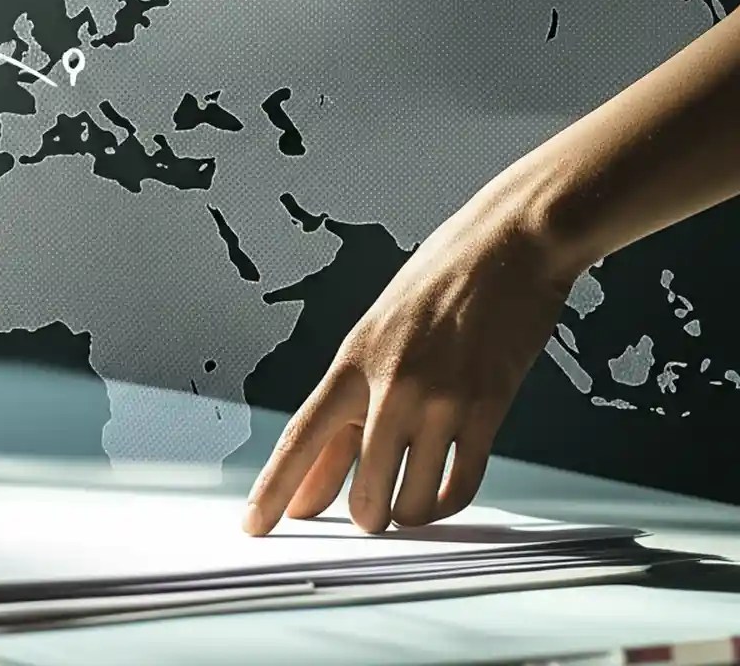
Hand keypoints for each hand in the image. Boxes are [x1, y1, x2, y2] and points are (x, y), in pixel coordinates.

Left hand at [243, 182, 578, 534]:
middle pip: (362, 488)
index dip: (274, 489)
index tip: (255, 525)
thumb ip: (347, 406)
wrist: (511, 241)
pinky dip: (448, 503)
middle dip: (363, 517)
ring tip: (410, 505)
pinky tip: (442, 496)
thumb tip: (319, 469)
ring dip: (408, 515)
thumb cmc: (438, 281)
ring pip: (413, 499)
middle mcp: (391, 384)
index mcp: (352, 361)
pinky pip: (462, 483)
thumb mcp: (376, 333)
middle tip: (367, 517)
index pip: (301, 439)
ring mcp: (442, 398)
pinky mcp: (489, 406)